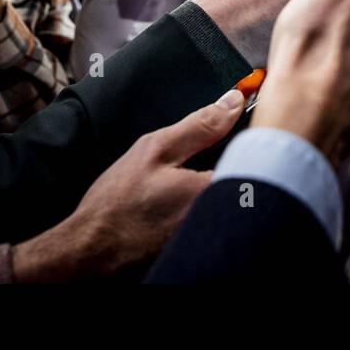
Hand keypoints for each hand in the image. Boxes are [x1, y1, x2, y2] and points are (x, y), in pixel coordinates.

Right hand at [12, 89, 244, 280]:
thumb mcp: (156, 150)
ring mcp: (213, 229)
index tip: (242, 117)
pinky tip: (183, 195)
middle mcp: (223, 215)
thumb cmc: (118, 203)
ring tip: (190, 174)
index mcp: (218, 190)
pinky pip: (220, 209)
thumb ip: (200, 125)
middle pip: (250, 174)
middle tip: (209, 150)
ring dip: (226, 174)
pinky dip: (213, 197)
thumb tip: (234, 100)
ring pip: (235, 191)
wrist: (90, 249)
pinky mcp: (202, 240)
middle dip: (239, 155)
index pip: (258, 153)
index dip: (252, 133)